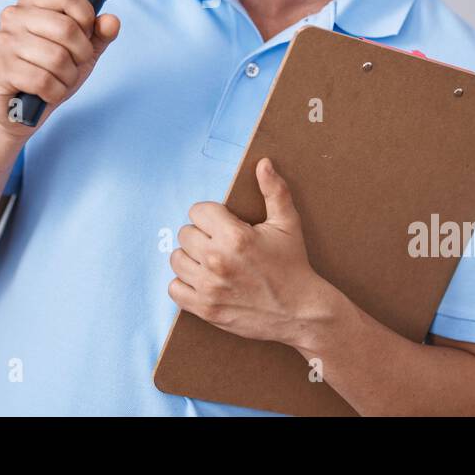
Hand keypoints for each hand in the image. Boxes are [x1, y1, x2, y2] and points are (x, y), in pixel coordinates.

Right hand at [0, 0, 119, 136]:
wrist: (21, 109)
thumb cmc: (51, 72)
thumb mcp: (81, 49)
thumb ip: (99, 33)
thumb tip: (111, 22)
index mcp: (32, 2)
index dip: (86, 18)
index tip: (85, 35)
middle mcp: (13, 16)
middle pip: (66, 28)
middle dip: (81, 54)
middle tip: (74, 64)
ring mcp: (4, 42)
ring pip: (56, 58)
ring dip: (68, 77)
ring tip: (60, 80)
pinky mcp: (0, 69)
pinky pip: (42, 80)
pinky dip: (55, 92)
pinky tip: (48, 93)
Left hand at [168, 157, 328, 345]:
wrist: (300, 312)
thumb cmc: (293, 265)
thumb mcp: (288, 224)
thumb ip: (274, 190)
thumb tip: (263, 163)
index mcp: (235, 236)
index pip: (197, 211)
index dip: (210, 215)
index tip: (223, 224)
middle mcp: (217, 260)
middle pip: (185, 233)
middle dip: (201, 235)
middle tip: (219, 244)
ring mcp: (210, 287)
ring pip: (176, 259)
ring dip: (190, 258)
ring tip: (210, 261)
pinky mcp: (205, 309)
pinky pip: (174, 289)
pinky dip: (184, 284)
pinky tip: (202, 280)